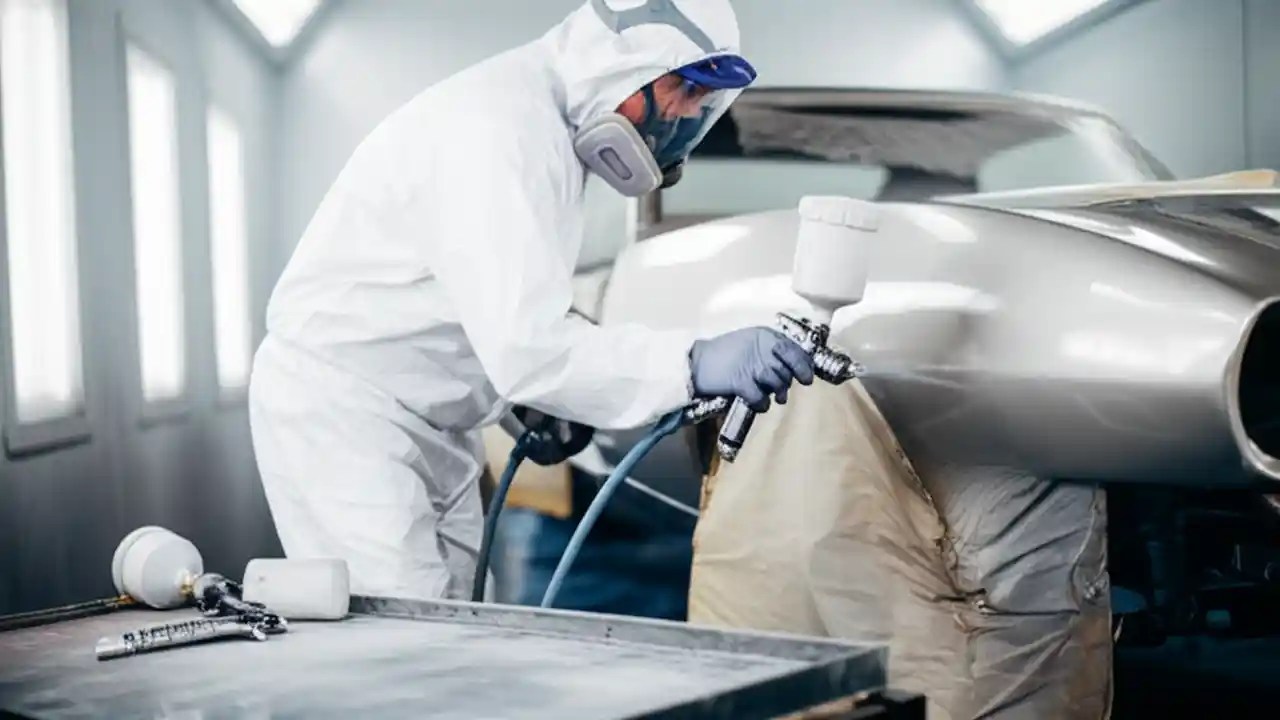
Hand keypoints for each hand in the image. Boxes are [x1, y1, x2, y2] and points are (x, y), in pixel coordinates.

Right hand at [689, 327, 815, 411]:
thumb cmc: (725, 354)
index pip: (794, 350)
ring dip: (777, 394)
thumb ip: (771, 353)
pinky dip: (761, 404)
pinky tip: (757, 403)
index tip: (807, 379)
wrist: (696, 363)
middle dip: (786, 383)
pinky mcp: (741, 382)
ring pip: (777, 384)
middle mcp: (761, 348)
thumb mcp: (750, 344)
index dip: (804, 366)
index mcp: (765, 336)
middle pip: (786, 370)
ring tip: (772, 398)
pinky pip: (761, 398)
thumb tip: (794, 371)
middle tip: (781, 392)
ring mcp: (751, 365)